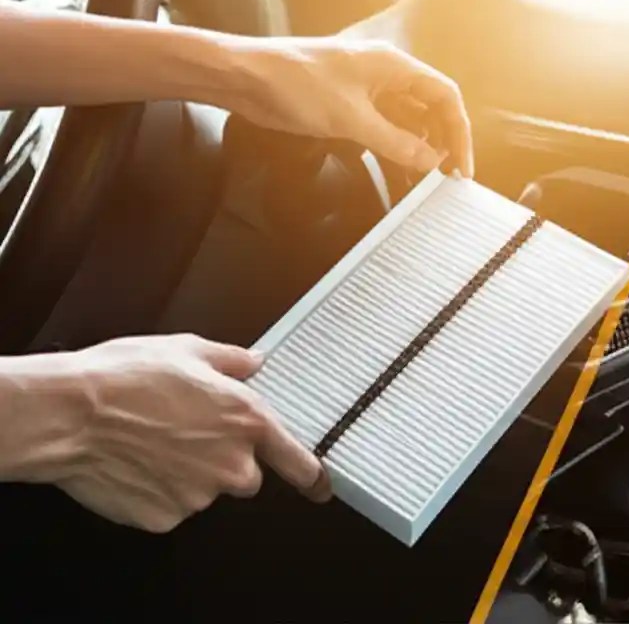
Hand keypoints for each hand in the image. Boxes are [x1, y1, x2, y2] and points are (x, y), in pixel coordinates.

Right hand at [49, 334, 328, 532]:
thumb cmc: (125, 378)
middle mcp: (231, 463)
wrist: (70, 414)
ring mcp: (200, 495)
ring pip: (204, 491)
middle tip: (184, 437)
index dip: (311, 475)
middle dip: (222, 461)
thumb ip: (231, 361)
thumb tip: (253, 362)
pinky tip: (134, 466)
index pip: (297, 460)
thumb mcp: (187, 350)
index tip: (320, 487)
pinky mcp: (166, 517)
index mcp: (247, 421)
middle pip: (244, 476)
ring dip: (186, 475)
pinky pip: (170, 508)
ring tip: (150, 444)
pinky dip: (156, 493)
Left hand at [231, 36, 472, 175]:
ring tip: (424, 181)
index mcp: (394, 66)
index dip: (459, 132)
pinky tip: (398, 170)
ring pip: (408, 120)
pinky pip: (384, 127)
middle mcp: (386, 74)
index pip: (445, 96)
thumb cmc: (297, 86)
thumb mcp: (352, 119)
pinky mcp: (350, 105)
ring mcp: (367, 89)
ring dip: (419, 149)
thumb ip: (396, 143)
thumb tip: (433, 162)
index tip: (460, 166)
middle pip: (431, 109)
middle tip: (446, 179)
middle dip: (442, 142)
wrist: (244, 77)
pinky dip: (395, 148)